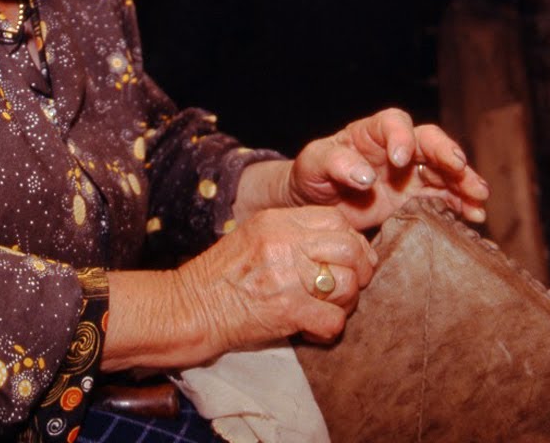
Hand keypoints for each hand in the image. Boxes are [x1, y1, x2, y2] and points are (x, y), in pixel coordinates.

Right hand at [179, 206, 376, 354]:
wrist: (188, 309)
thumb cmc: (219, 278)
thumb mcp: (252, 238)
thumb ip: (292, 234)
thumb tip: (340, 243)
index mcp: (276, 222)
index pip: (336, 219)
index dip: (352, 240)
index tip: (350, 258)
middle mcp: (284, 244)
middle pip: (349, 248)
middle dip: (360, 270)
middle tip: (352, 285)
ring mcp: (287, 277)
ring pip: (347, 285)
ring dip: (345, 303)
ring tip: (328, 309)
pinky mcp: (287, 311)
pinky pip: (333, 320)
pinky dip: (329, 329)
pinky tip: (314, 329)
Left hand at [286, 108, 488, 230]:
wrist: (316, 205)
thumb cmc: (313, 176)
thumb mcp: (314, 165)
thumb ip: (336, 164)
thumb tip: (365, 175)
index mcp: (371, 133)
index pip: (394, 123)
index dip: (402, 136)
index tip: (401, 159)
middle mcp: (398, 148)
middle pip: (429, 141)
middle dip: (447, 153)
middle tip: (459, 168)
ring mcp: (411, 174)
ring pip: (444, 170)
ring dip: (463, 181)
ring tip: (479, 197)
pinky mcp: (417, 199)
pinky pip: (445, 198)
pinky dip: (461, 205)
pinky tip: (474, 216)